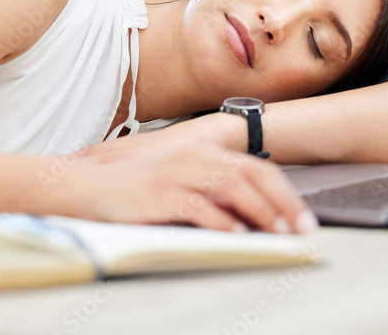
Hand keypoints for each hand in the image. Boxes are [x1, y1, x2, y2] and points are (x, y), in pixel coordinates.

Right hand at [39, 121, 317, 234]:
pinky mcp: (160, 195)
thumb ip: (210, 188)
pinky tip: (237, 236)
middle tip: (301, 231)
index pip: (257, 168)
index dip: (285, 193)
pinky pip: (199, 208)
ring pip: (232, 190)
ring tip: (277, 234)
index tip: (303, 218)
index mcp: (202, 152)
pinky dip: (222, 222)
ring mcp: (178, 174)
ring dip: (260, 213)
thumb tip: (249, 213)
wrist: (84, 184)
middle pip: (252, 178)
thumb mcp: (177, 178)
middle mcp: (195, 157)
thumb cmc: (134, 187)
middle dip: (283, 205)